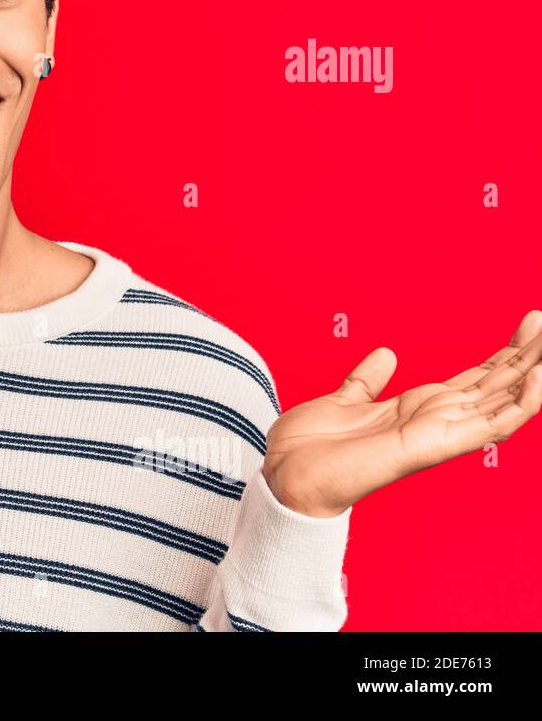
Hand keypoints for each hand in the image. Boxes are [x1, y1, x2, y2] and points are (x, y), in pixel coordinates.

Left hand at [262, 310, 541, 517]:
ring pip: (505, 402)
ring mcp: (440, 434)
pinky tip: (539, 378)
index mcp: (418, 409)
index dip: (506, 354)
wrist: (284, 476)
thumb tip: (388, 354)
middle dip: (529, 356)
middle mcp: (436, 421)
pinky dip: (521, 404)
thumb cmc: (309, 449)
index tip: (531, 325)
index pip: (477, 378)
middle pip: (498, 385)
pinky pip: (491, 426)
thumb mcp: (343, 401)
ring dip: (534, 374)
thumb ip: (368, 380)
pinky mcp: (435, 446)